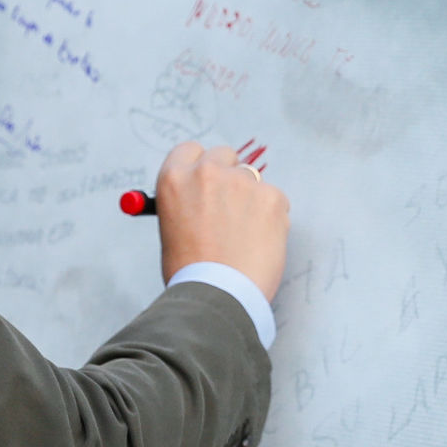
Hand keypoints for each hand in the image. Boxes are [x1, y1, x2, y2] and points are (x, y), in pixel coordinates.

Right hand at [153, 142, 288, 302]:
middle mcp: (206, 172)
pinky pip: (275, 200)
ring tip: (244, 239)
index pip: (190, 151)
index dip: (199, 165)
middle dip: (229, 176)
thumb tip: (204, 198)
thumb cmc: (191, 274)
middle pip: (224, 155)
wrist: (218, 296)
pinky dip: (272, 219)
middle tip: (231, 206)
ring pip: (252, 180)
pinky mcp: (271, 197)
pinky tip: (260, 245)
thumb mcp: (171, 230)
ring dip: (251, 200)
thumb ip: (187, 204)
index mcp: (174, 179)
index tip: (207, 179)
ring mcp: (241, 182)